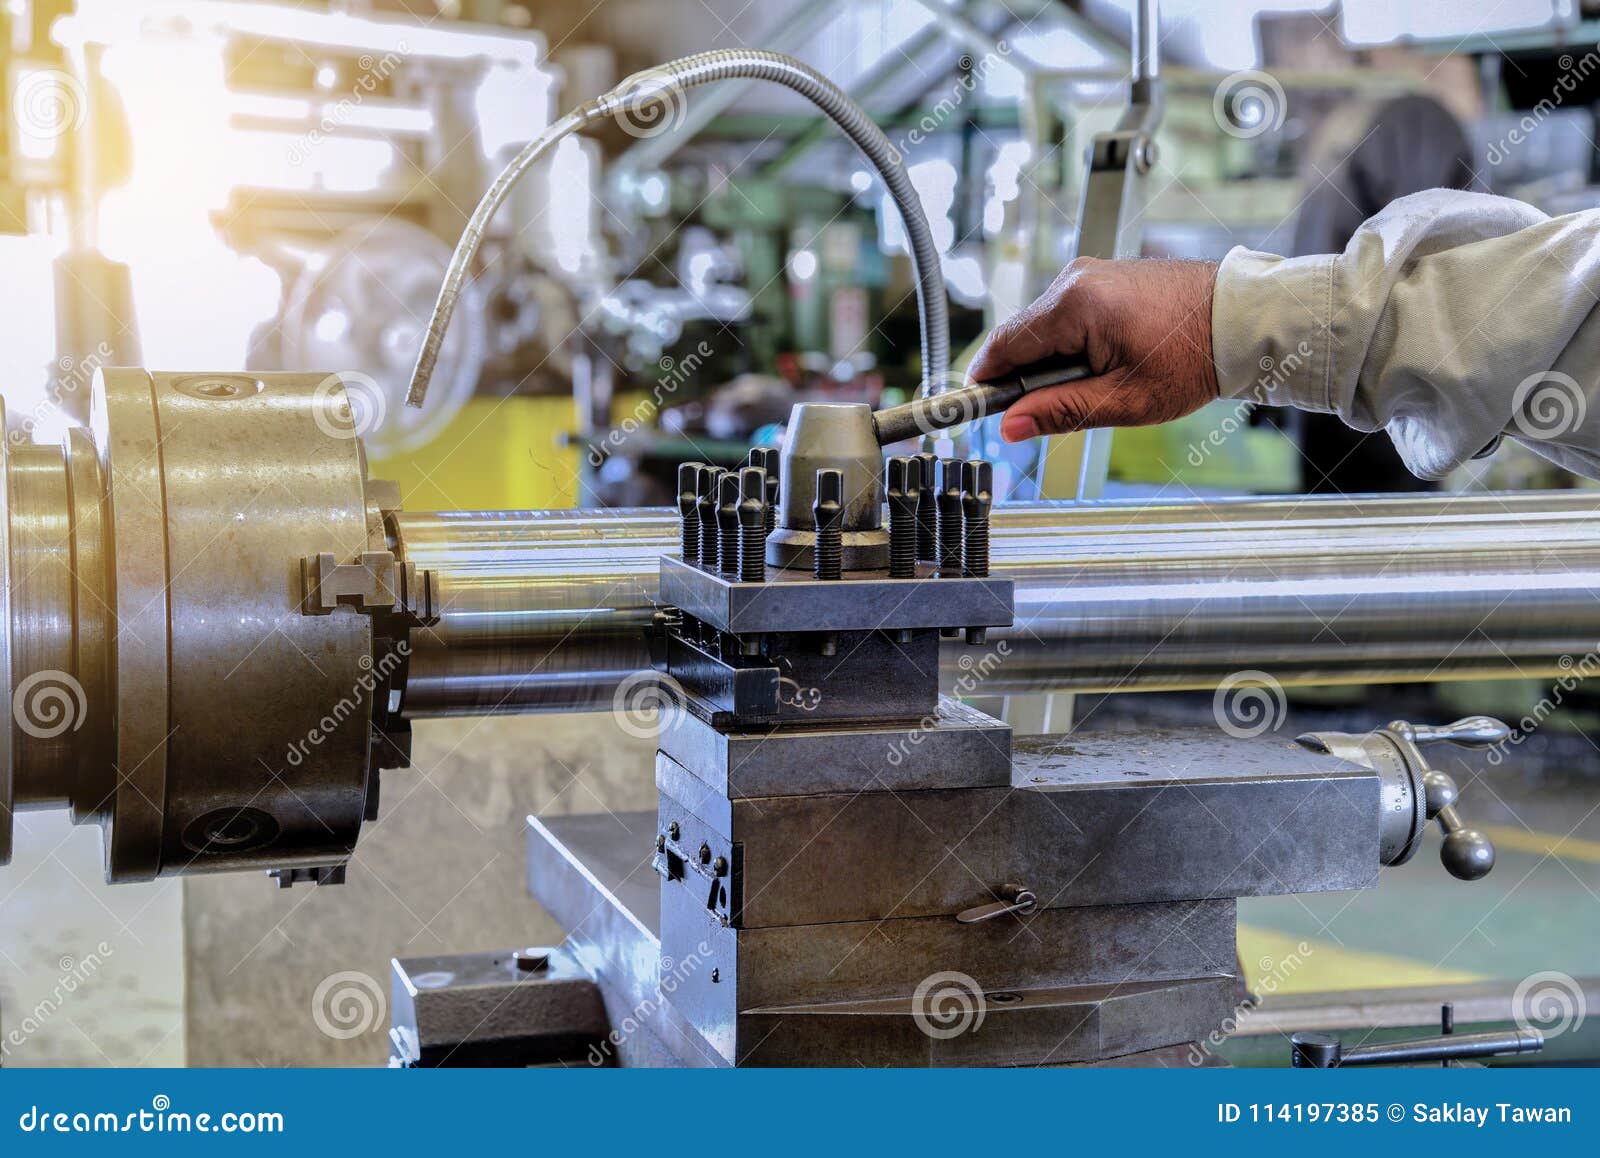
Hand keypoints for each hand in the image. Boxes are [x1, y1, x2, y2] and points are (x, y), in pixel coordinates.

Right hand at [967, 257, 1220, 442]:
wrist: (1242, 320)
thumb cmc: (1194, 358)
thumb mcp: (1125, 400)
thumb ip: (1061, 411)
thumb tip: (1011, 426)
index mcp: (1075, 304)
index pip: (1003, 346)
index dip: (986, 382)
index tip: (975, 410)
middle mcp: (1076, 279)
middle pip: (1021, 337)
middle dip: (1029, 376)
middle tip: (1061, 407)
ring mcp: (1090, 273)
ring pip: (1044, 328)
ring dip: (1055, 360)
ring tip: (1100, 381)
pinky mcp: (1103, 277)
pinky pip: (1067, 315)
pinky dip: (1073, 343)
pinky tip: (1108, 361)